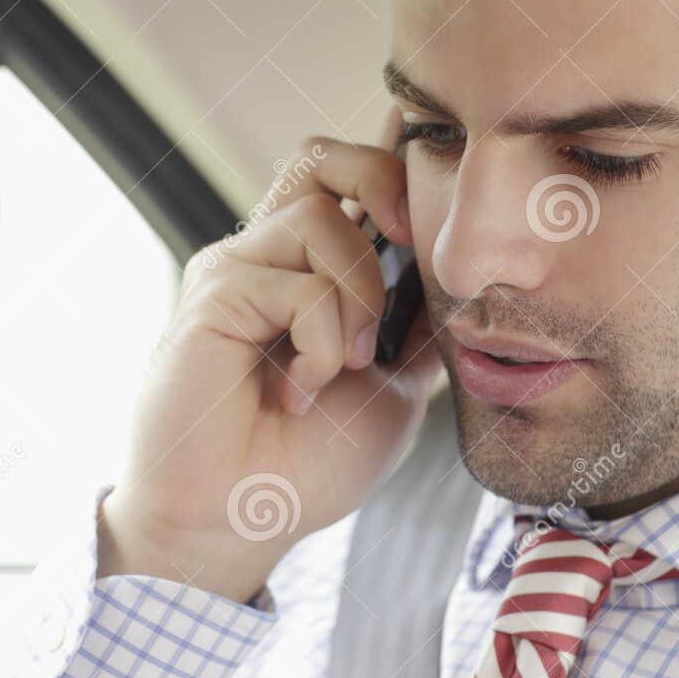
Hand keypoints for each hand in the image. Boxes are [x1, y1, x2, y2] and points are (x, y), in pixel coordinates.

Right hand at [98, 111, 439, 601]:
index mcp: (313, 272)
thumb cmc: (309, 464)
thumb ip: (419, 327)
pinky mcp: (212, 293)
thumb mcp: (396, 387)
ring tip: (342, 369)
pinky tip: (298, 396)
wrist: (242, 521)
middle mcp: (270, 257)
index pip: (350, 181)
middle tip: (409, 240)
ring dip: (356, 302)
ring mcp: (237, 269)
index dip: (396, 160)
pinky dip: (320, 348)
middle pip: (323, 156)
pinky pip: (297, 286)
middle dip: (380, 182)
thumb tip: (466, 274)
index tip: (445, 171)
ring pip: (322, 222)